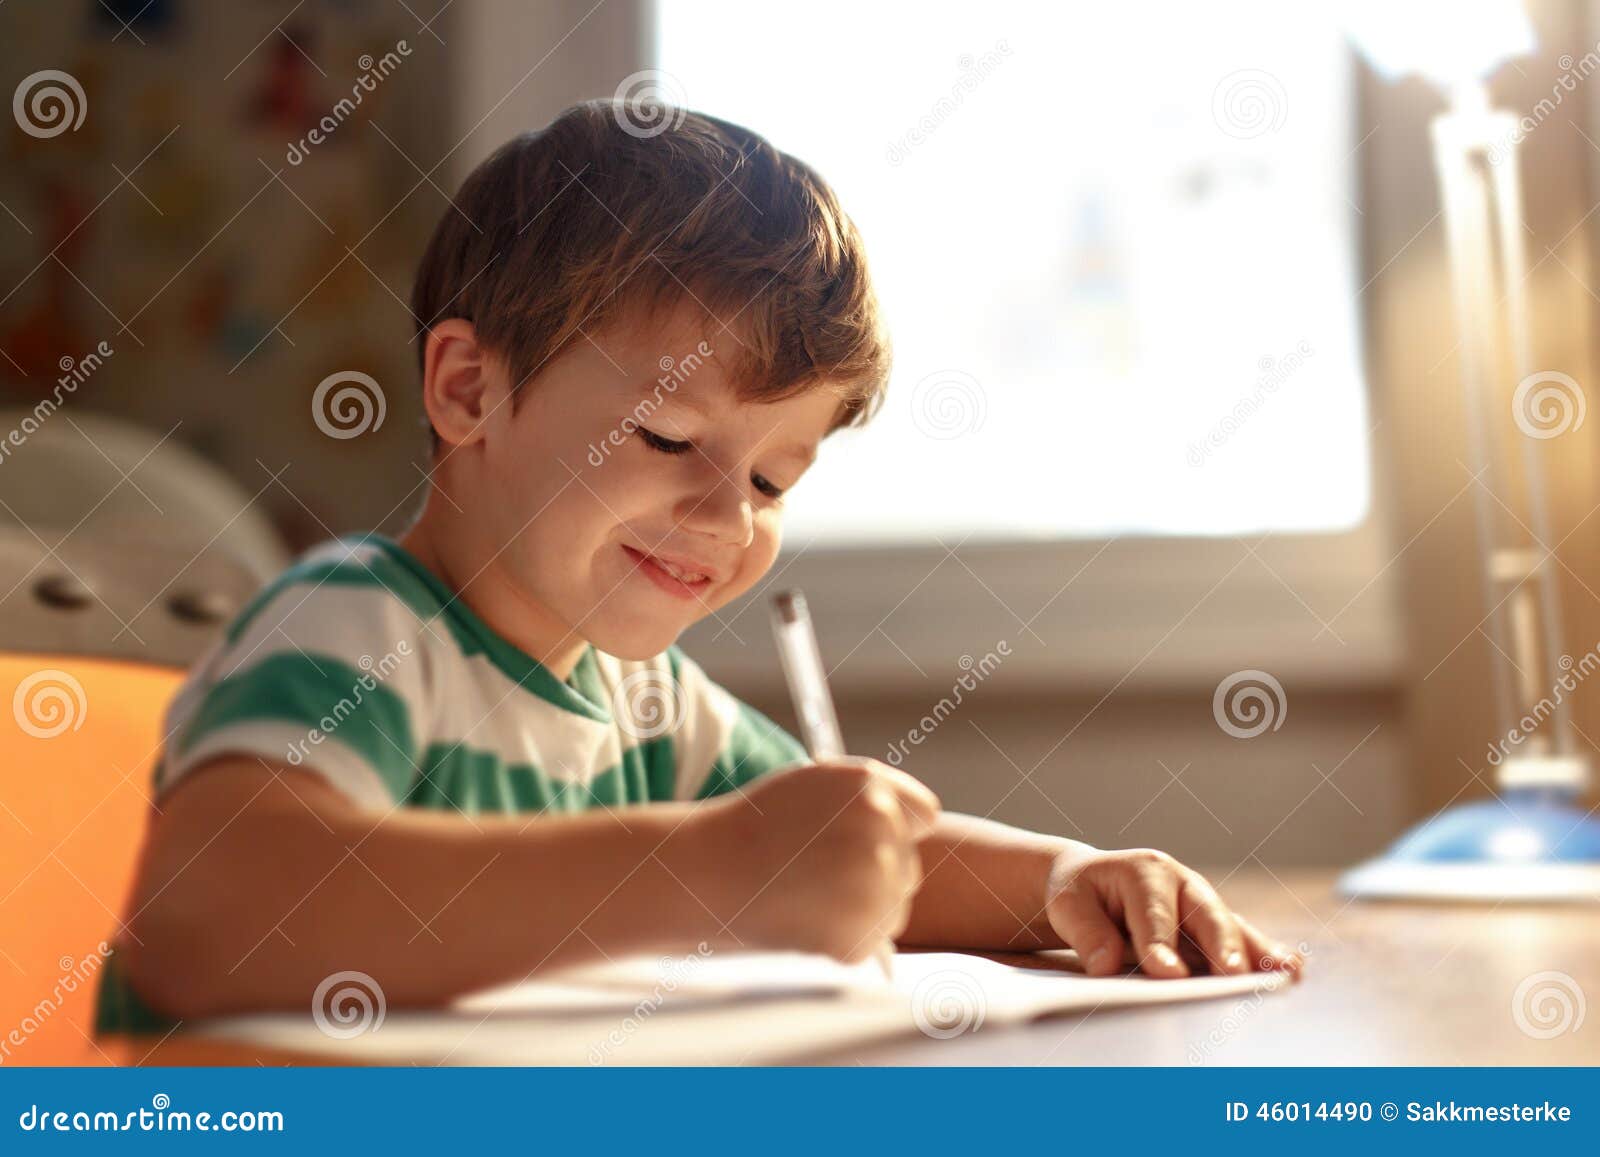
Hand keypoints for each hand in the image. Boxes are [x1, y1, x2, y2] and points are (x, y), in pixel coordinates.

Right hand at [704, 758, 940, 961]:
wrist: (703, 874)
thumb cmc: (754, 829)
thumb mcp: (814, 786)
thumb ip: (870, 799)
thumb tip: (919, 828)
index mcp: (871, 786)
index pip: (923, 814)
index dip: (894, 828)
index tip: (857, 840)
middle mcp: (881, 830)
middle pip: (908, 866)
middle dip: (874, 874)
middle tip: (817, 876)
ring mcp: (873, 884)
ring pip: (894, 907)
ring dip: (863, 910)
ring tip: (808, 898)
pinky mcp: (859, 934)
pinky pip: (871, 942)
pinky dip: (843, 941)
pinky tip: (804, 923)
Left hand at [1042, 846, 1303, 979]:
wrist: (1095, 883)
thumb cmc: (1081, 896)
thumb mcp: (1068, 904)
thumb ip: (1085, 932)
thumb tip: (1106, 965)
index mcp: (1144, 871)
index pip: (1152, 914)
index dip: (1159, 944)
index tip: (1166, 973)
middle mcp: (1183, 884)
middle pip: (1206, 916)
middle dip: (1220, 946)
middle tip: (1231, 975)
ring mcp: (1205, 905)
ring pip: (1233, 930)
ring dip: (1258, 955)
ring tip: (1282, 976)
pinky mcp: (1217, 928)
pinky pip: (1244, 941)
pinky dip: (1266, 957)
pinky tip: (1291, 974)